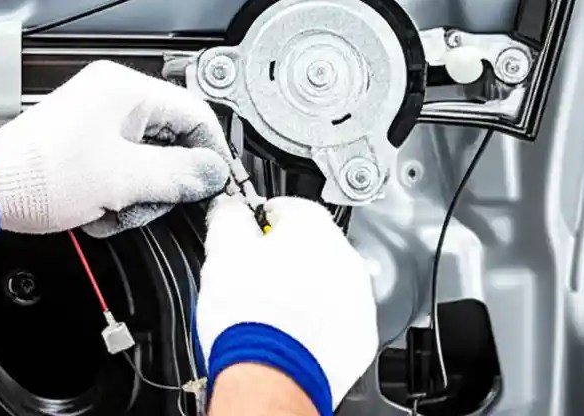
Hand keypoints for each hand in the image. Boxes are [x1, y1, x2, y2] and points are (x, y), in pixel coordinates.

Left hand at [0, 60, 234, 235]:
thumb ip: (180, 175)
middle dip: (161, 182)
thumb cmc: (38, 176)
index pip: (195, 113)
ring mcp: (99, 119)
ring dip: (137, 194)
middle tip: (145, 202)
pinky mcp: (87, 142)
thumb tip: (214, 173)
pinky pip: (124, 167)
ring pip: (149, 160)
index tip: (216, 182)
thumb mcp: (125, 180)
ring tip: (112, 208)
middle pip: (172, 141)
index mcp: (126, 89)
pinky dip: (117, 193)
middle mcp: (114, 96)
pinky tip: (98, 207)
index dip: (211, 151)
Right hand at [197, 195, 377, 415]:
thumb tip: (230, 208)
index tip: (250, 235)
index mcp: (314, 229)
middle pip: (313, 246)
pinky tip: (293, 331)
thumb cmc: (250, 318)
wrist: (272, 376)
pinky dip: (320, 321)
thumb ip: (229, 217)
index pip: (290, 207)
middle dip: (287, 257)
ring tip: (273, 310)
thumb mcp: (223, 251)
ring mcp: (358, 299)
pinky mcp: (360, 334)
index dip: (263, 220)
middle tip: (256, 278)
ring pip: (329, 282)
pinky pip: (339, 318)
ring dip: (306, 289)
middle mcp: (346, 259)